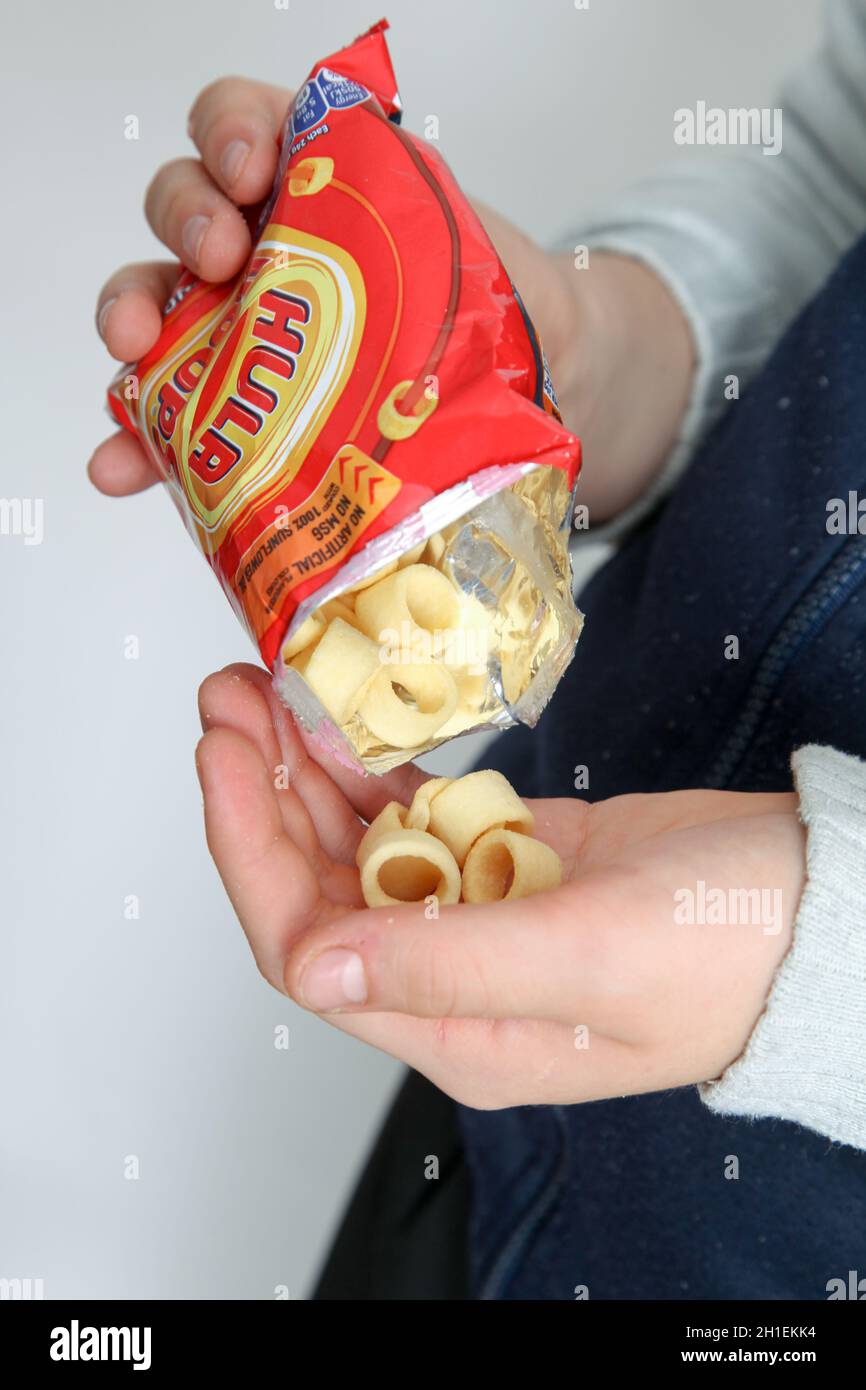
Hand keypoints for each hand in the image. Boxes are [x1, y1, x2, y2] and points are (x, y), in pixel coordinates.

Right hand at [89, 80, 694, 521]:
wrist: (522, 400)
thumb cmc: (514, 330)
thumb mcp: (524, 291)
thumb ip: (519, 296)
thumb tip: (538, 347)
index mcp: (336, 192)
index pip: (256, 123)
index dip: (233, 129)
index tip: (251, 170)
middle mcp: (276, 248)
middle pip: (190, 203)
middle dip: (187, 219)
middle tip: (217, 261)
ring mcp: (247, 329)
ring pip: (161, 300)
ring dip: (134, 318)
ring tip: (134, 360)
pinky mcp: (238, 408)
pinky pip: (169, 411)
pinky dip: (138, 436)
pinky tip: (125, 464)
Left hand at [197, 665, 805, 1109]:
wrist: (824, 903)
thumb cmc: (733, 946)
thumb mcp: (588, 956)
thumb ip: (447, 966)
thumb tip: (310, 967)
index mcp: (458, 1031)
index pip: (308, 948)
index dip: (248, 851)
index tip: (226, 757)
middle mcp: (454, 980)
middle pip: (318, 889)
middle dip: (263, 796)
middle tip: (236, 701)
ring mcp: (482, 915)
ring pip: (360, 848)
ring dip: (309, 774)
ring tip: (274, 693)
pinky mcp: (513, 860)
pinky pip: (420, 817)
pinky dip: (377, 771)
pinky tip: (350, 723)